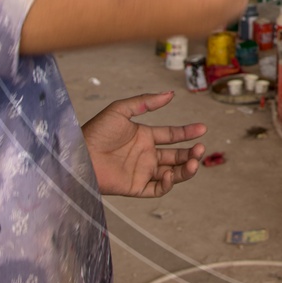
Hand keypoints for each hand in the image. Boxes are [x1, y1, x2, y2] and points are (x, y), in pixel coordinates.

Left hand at [82, 91, 206, 197]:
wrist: (79, 156)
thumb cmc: (95, 132)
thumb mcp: (121, 110)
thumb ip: (146, 102)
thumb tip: (170, 94)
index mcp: (144, 137)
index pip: (171, 135)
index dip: (187, 132)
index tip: (202, 129)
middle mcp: (146, 155)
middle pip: (176, 155)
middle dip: (191, 152)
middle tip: (201, 148)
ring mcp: (142, 171)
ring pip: (172, 173)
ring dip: (186, 168)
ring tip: (194, 161)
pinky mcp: (136, 187)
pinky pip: (158, 188)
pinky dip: (169, 183)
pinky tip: (171, 173)